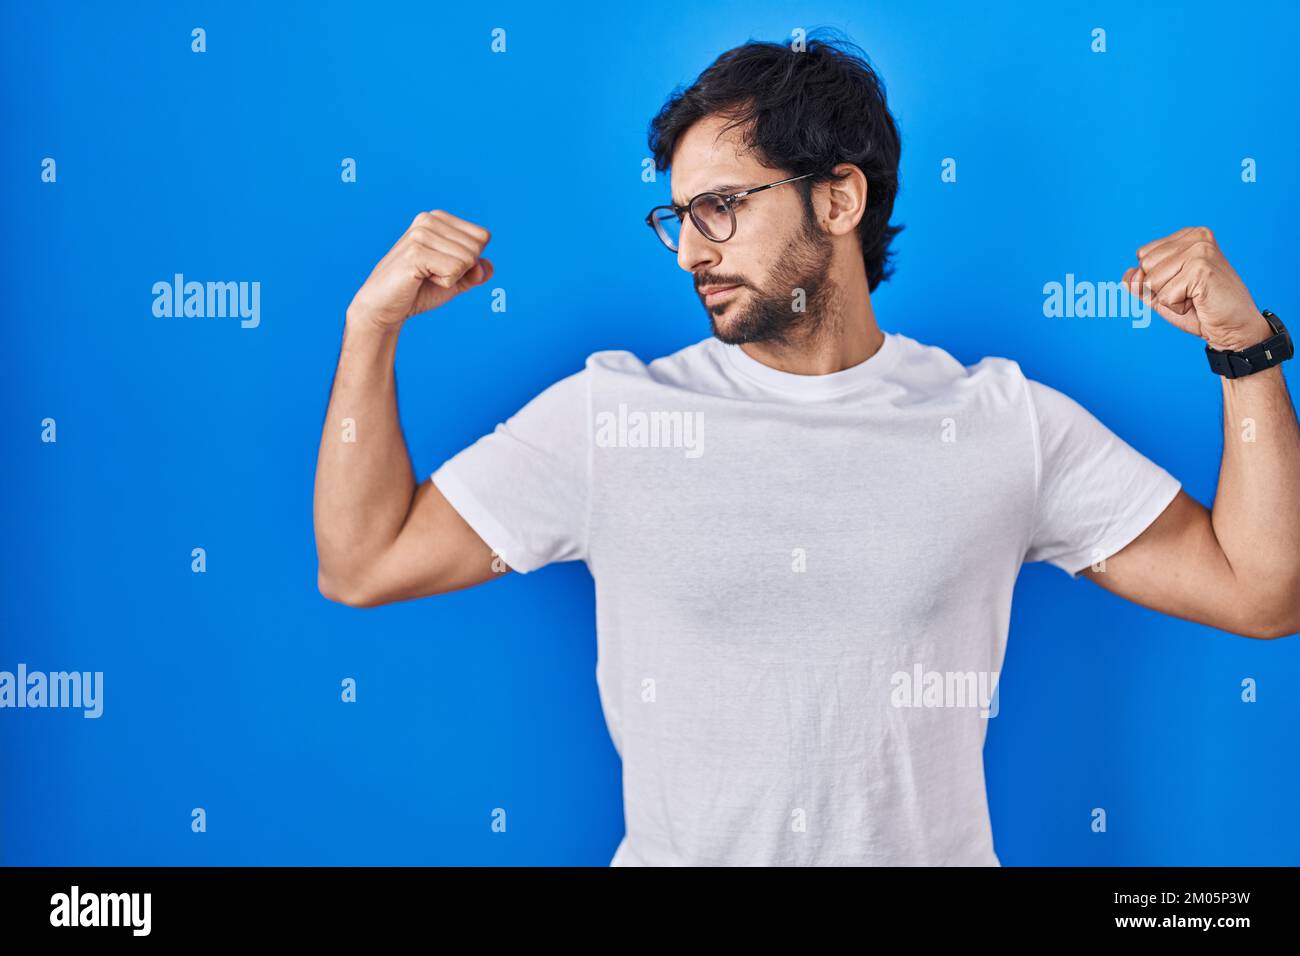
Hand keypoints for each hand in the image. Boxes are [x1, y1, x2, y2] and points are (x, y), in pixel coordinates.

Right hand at [347, 210, 493, 331]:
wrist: (384, 307)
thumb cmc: (418, 291)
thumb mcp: (455, 280)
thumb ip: (475, 272)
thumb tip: (488, 266)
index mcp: (438, 219)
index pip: (482, 237)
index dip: (469, 261)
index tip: (442, 267)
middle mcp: (428, 220)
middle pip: (476, 249)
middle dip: (461, 271)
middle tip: (432, 275)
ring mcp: (420, 234)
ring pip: (468, 260)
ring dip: (451, 278)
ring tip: (425, 277)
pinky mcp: (415, 252)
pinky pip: (455, 271)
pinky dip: (444, 283)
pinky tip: (420, 280)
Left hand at [1123, 226, 1270, 351]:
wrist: (1234, 328)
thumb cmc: (1199, 310)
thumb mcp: (1161, 293)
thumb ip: (1139, 282)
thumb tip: (1129, 274)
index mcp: (1188, 236)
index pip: (1143, 254)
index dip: (1154, 278)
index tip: (1182, 284)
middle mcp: (1196, 237)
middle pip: (1145, 265)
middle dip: (1159, 287)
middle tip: (1189, 293)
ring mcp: (1200, 250)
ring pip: (1151, 280)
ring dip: (1168, 298)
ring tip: (1194, 297)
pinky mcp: (1201, 269)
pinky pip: (1164, 295)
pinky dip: (1176, 307)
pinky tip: (1199, 303)